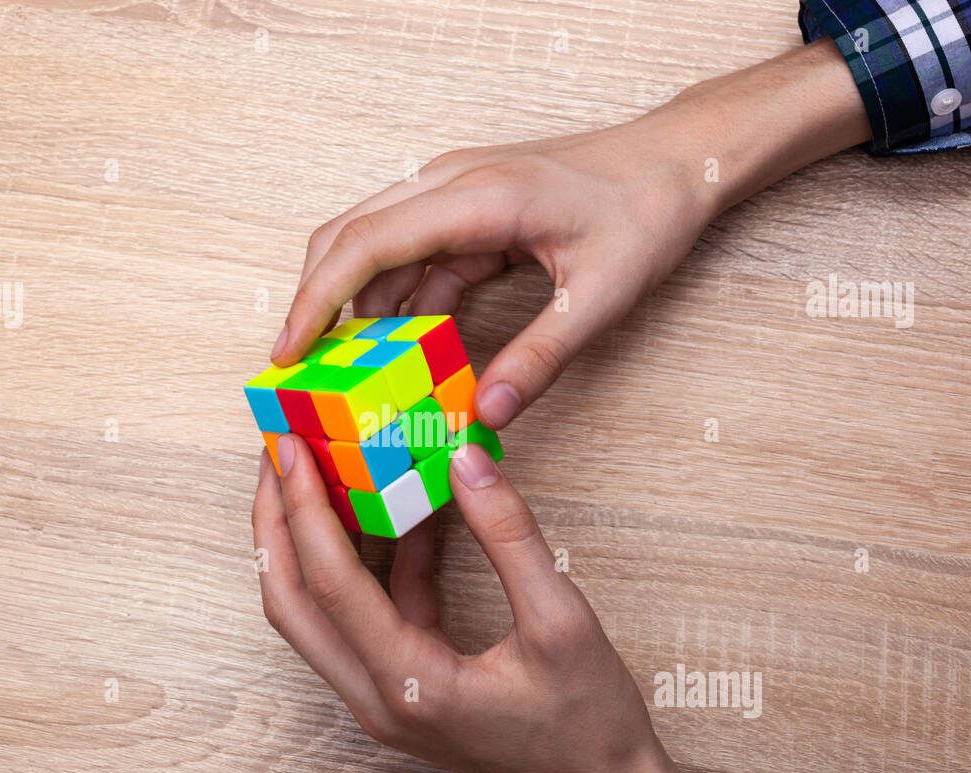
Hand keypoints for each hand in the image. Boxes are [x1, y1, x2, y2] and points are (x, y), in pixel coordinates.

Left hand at [251, 435, 766, 772]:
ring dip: (312, 543)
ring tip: (318, 472)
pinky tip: (403, 514)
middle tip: (279, 453)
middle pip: (292, 603)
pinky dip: (374, 564)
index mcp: (410, 686)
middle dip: (277, 524)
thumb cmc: (589, 724)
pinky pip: (369, 617)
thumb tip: (465, 460)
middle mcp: (378, 699)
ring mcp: (385, 698)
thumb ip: (510, 536)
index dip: (305, 509)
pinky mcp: (405, 688)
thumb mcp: (561, 620)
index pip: (331, 585)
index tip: (291, 449)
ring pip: (319, 612)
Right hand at [271, 37, 869, 430]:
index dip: (317, 301)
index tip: (287, 353)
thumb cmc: (647, 211)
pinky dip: (400, 305)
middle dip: (317, 304)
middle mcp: (452, 184)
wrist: (682, 161)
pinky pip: (416, 258)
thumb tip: (483, 414)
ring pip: (377, 248)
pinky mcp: (470, 212)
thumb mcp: (601, 295)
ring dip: (358, 308)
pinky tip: (404, 355)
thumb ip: (540, 357)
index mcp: (476, 197)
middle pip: (351, 238)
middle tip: (298, 372)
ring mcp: (458, 194)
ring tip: (348, 377)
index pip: (366, 244)